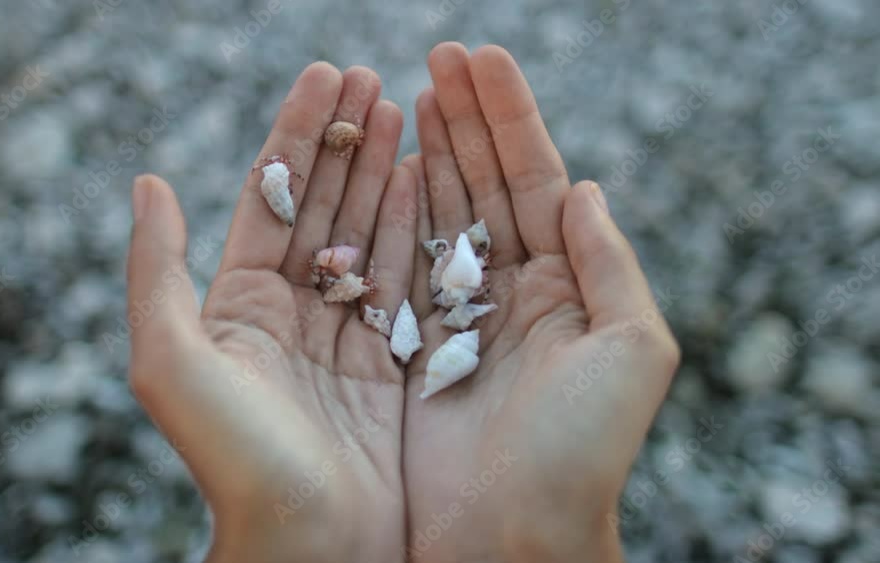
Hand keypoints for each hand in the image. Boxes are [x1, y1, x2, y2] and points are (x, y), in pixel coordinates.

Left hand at [125, 63, 414, 562]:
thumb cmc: (236, 461)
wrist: (310, 547)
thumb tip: (147, 183)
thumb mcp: (172, 361)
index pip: (268, 198)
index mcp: (236, 305)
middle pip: (319, 205)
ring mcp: (342, 336)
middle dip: (345, 140)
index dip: (296, 134)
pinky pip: (405, 281)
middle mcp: (289, 314)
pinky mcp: (389, 362)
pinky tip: (428, 180)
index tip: (325, 76)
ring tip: (404, 110)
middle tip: (373, 76)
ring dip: (383, 171)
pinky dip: (416, 227)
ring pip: (366, 234)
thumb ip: (157, 271)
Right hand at [402, 43, 680, 561]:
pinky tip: (382, 169)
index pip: (534, 180)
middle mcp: (513, 293)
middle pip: (484, 184)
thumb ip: (611, 262)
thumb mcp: (631, 349)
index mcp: (566, 286)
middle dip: (463, 120)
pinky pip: (398, 265)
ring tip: (409, 92)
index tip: (478, 60)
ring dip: (426, 152)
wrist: (514, 536)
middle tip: (436, 57)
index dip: (509, 119)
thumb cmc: (582, 452)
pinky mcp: (409, 345)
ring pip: (439, 214)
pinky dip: (390, 215)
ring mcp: (458, 316)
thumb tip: (586, 188)